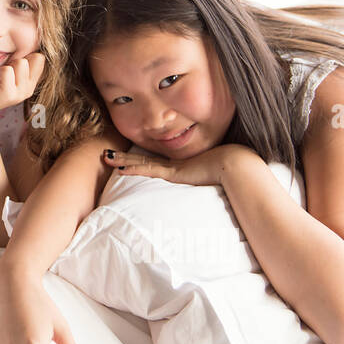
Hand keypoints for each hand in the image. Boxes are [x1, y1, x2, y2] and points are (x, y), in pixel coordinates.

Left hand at [0, 52, 44, 121]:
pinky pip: (7, 70)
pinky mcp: (8, 95)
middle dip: (14, 59)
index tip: (10, 65)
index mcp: (31, 82)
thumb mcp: (7, 69)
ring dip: (5, 65)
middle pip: (33, 57)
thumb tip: (31, 40)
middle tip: (2, 73)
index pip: (40, 57)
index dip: (24, 54)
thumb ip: (19, 58)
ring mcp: (20, 93)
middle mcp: (29, 88)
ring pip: (21, 62)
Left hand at [103, 142, 253, 186]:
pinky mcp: (173, 172)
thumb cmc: (231, 174)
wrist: (237, 167)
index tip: (124, 158)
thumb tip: (215, 189)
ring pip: (141, 162)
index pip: (155, 162)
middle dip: (124, 156)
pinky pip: (149, 170)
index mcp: (181, 166)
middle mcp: (174, 164)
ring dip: (123, 160)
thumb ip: (212, 184)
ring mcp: (173, 167)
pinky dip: (133, 169)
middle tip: (107, 153)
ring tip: (106, 157)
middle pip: (143, 159)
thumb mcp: (217, 181)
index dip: (139, 159)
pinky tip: (120, 169)